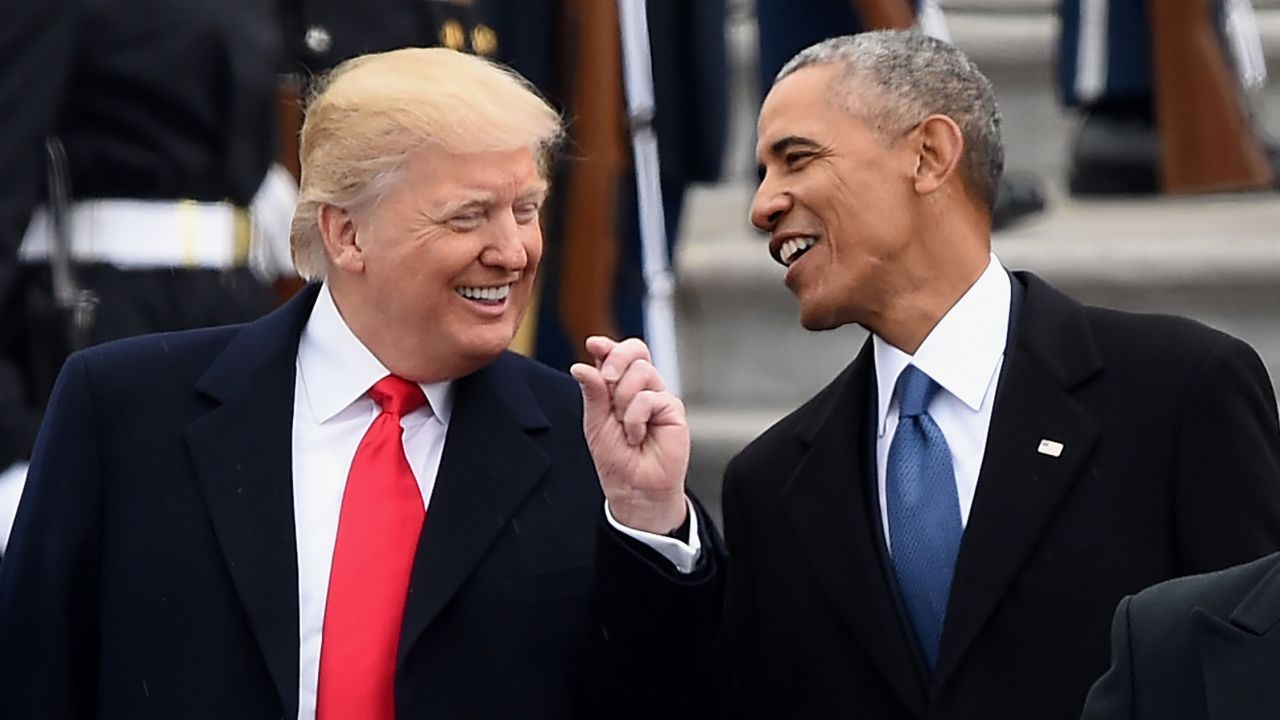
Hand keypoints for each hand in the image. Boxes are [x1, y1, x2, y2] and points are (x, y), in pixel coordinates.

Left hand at [570, 336, 689, 533]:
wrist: (633, 487)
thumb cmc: (615, 458)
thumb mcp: (595, 423)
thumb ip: (592, 393)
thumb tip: (581, 365)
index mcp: (620, 386)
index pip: (616, 355)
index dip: (606, 346)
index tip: (593, 345)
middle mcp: (641, 387)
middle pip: (635, 351)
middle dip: (616, 360)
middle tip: (606, 378)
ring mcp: (659, 396)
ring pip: (641, 371)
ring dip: (623, 399)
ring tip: (624, 426)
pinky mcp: (673, 410)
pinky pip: (649, 397)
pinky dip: (635, 418)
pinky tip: (637, 436)